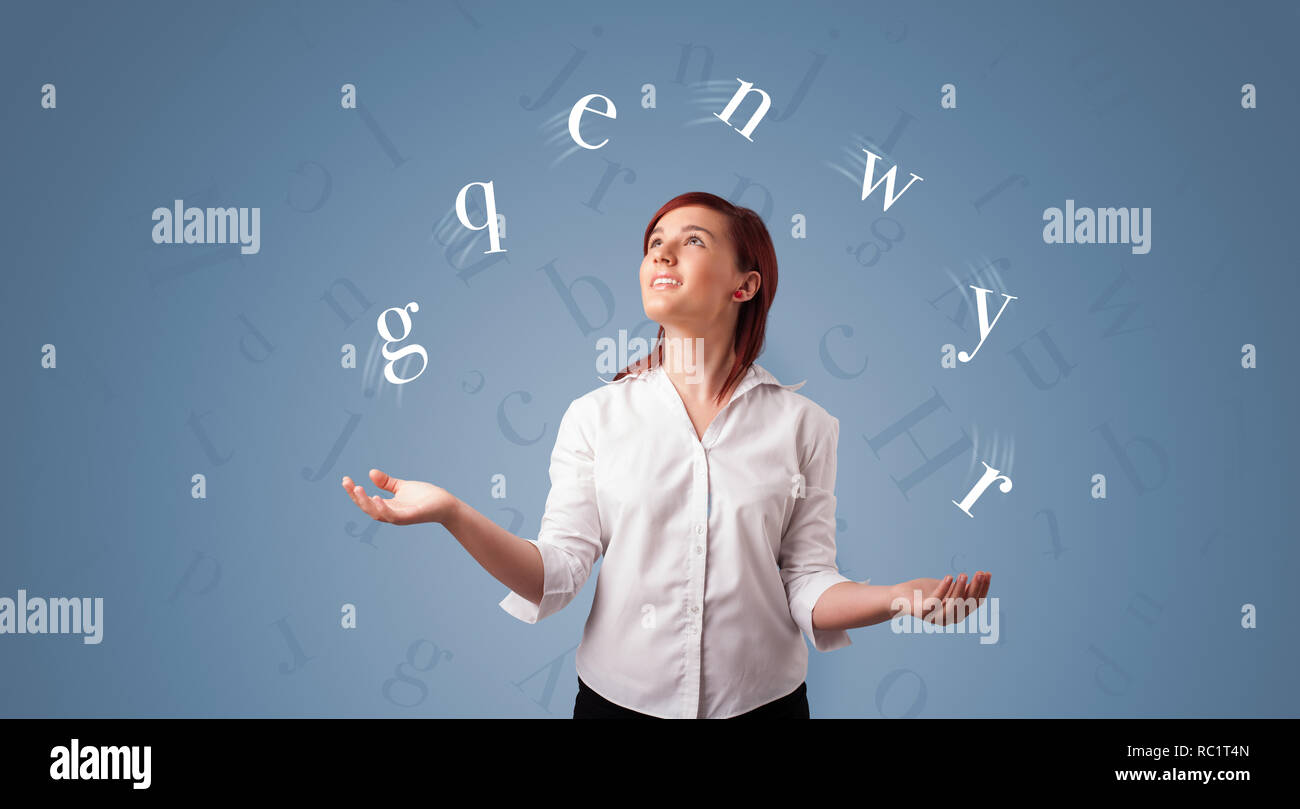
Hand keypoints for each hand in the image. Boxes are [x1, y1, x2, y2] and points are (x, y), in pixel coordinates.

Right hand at [341, 468, 458, 525]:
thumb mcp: (402, 487)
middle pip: (367, 508)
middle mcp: (390, 514)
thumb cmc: (425, 497)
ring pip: (376, 513)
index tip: (345, 479)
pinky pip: (393, 516)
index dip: (354, 492)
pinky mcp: (410, 517)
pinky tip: (377, 498)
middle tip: (347, 483)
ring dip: (365, 502)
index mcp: (387, 507)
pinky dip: (383, 509)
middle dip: (355, 496)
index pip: (366, 501)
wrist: (446, 504)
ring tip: (357, 488)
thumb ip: (387, 482)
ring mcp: (400, 517)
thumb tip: (370, 472)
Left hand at [892, 572, 990, 625]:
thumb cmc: (925, 592)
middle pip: (967, 604)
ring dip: (960, 589)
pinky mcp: (922, 612)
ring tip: (964, 574)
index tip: (987, 573)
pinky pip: (936, 601)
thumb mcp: (947, 588)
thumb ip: (961, 587)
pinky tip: (949, 577)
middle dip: (975, 588)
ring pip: (953, 604)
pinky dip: (943, 589)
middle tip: (980, 572)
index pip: (975, 603)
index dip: (983, 589)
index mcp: (956, 614)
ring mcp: (934, 617)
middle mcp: (948, 619)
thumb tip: (982, 576)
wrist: (899, 597)